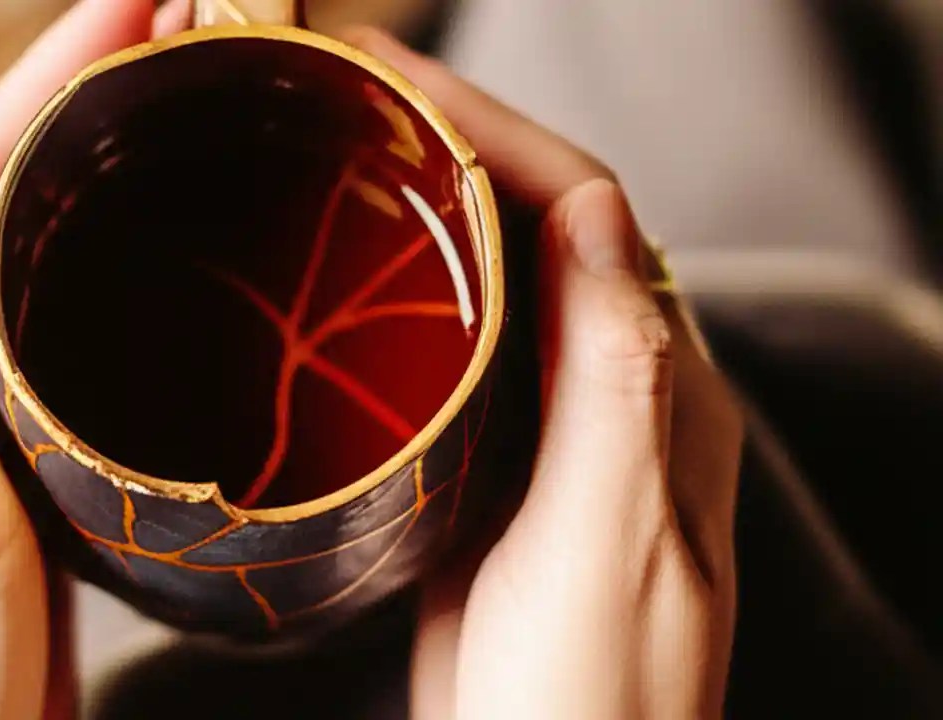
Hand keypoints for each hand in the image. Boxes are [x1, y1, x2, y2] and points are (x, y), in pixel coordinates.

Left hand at [0, 2, 190, 717]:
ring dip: (95, 176)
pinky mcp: (16, 461)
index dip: (46, 80)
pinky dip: (108, 268)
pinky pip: (56, 327)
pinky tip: (156, 266)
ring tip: (177, 118)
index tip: (135, 6)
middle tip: (176, 37)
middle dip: (80, 103)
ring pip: (32, 255)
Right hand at [341, 29, 743, 719]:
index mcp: (655, 393)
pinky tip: (344, 282)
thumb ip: (616, 379)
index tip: (392, 75)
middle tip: (345, 88)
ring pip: (491, 280)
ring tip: (336, 150)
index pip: (583, 213)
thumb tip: (601, 216)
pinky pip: (454, 350)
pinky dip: (403, 293)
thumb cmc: (593, 697)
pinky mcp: (488, 473)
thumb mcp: (612, 536)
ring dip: (423, 204)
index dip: (492, 129)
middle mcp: (609, 396)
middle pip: (534, 227)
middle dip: (449, 141)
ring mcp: (545, 433)